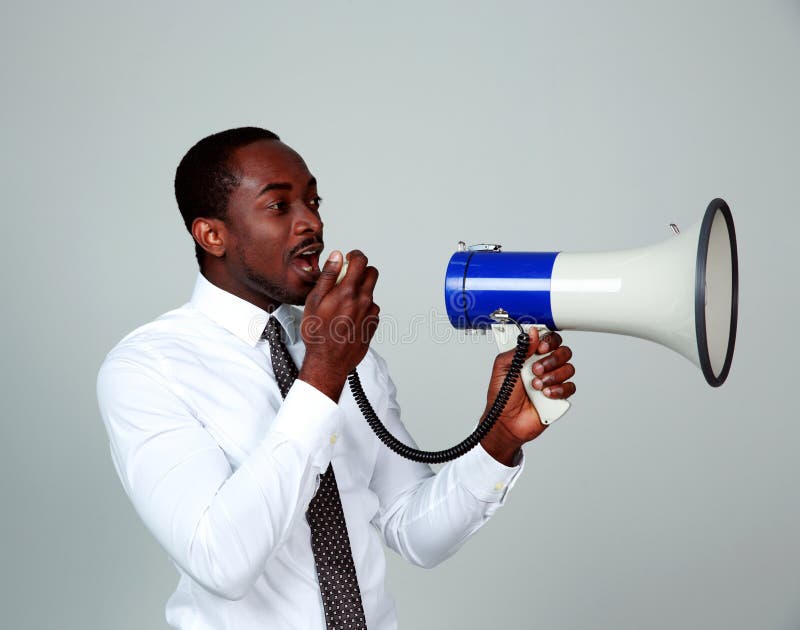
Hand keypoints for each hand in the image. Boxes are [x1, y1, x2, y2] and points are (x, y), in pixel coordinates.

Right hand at [298, 250, 379, 400]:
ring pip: (370, 291)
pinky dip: (362, 307)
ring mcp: (370, 312)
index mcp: (348, 291)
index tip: (348, 259)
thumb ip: (328, 276)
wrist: (329, 361)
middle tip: (347, 278)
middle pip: (372, 273)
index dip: (354, 256)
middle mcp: (363, 300)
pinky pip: (371, 308)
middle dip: (361, 270)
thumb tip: (337, 256)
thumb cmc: (318, 333)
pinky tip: (348, 317)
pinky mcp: (373, 323)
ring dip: (360, 291)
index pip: (361, 261)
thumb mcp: (314, 300)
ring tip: (342, 304)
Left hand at [481, 328, 575, 464]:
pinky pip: (570, 387)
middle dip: (551, 360)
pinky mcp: (559, 396)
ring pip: (568, 369)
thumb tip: (532, 333)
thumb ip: (518, 350)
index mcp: (531, 357)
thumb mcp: (503, 368)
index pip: (548, 340)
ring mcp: (553, 381)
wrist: (506, 422)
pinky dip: (558, 390)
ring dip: (552, 376)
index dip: (548, 341)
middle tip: (536, 369)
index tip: (540, 348)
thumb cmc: (502, 396)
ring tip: (536, 385)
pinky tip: (545, 395)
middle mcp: (544, 366)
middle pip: (563, 351)